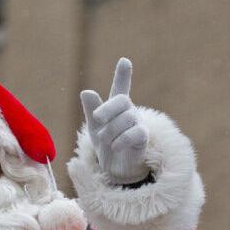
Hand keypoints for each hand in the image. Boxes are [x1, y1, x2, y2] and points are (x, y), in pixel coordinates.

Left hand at [80, 58, 150, 183]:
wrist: (115, 168)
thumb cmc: (106, 144)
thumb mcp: (94, 126)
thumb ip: (91, 110)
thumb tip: (86, 91)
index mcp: (116, 107)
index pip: (120, 88)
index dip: (122, 75)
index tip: (124, 61)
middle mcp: (129, 112)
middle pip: (122, 101)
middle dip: (107, 108)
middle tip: (97, 118)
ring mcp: (138, 124)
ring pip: (126, 119)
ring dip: (110, 130)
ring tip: (104, 141)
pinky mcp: (143, 138)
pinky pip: (134, 133)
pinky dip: (121, 140)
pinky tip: (114, 146)